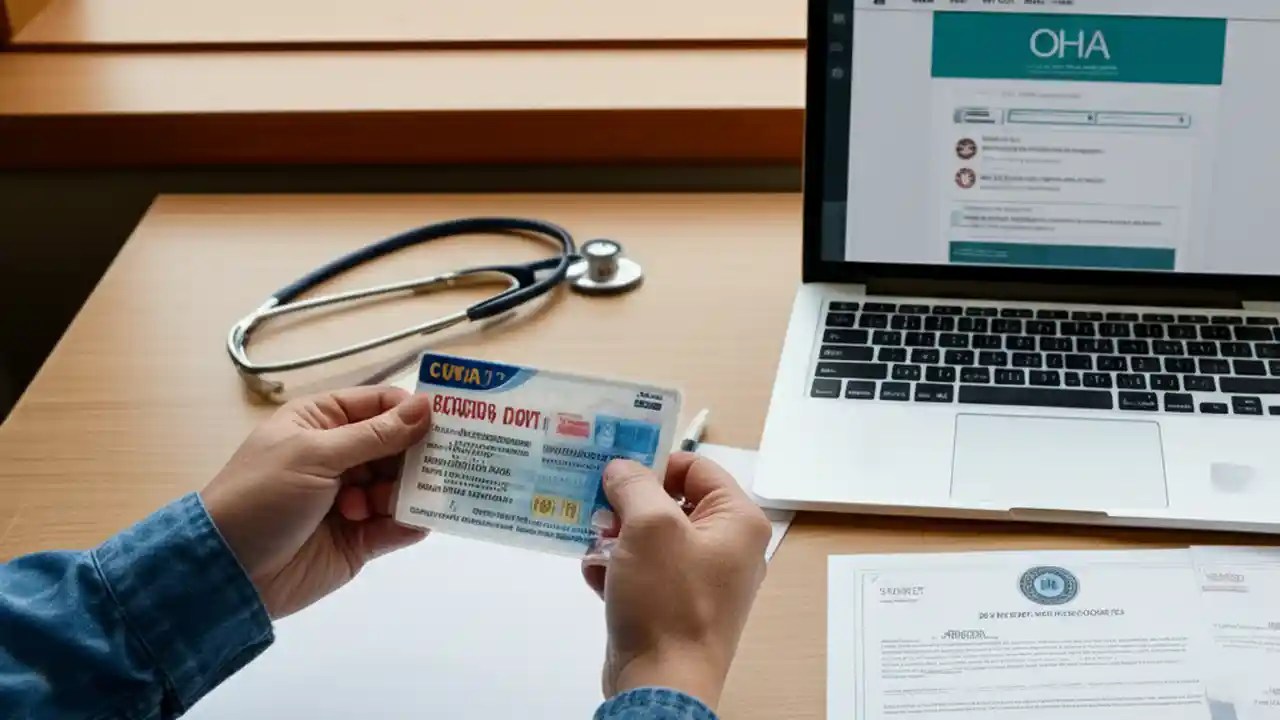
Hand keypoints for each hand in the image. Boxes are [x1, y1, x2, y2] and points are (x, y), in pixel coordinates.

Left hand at [201, 386, 432, 618]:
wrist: (228, 571)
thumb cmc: (263, 496)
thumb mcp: (315, 455)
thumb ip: (375, 435)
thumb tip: (427, 407)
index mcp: (322, 423)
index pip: (380, 405)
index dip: (413, 410)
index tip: (448, 421)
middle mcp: (341, 456)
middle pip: (399, 446)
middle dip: (418, 455)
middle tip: (445, 463)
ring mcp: (352, 498)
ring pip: (402, 486)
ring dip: (406, 492)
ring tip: (391, 503)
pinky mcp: (360, 538)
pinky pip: (397, 525)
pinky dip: (408, 523)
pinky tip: (413, 523)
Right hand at [582, 453, 771, 708]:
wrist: (662, 683)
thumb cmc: (667, 602)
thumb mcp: (649, 526)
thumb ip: (634, 484)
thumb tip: (621, 469)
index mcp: (738, 521)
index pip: (695, 468)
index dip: (655, 464)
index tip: (616, 472)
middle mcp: (727, 547)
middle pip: (670, 501)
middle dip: (629, 505)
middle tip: (598, 510)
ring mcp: (701, 579)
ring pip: (651, 537)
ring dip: (616, 537)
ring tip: (593, 546)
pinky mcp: (675, 605)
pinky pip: (644, 571)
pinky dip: (617, 568)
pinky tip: (596, 576)